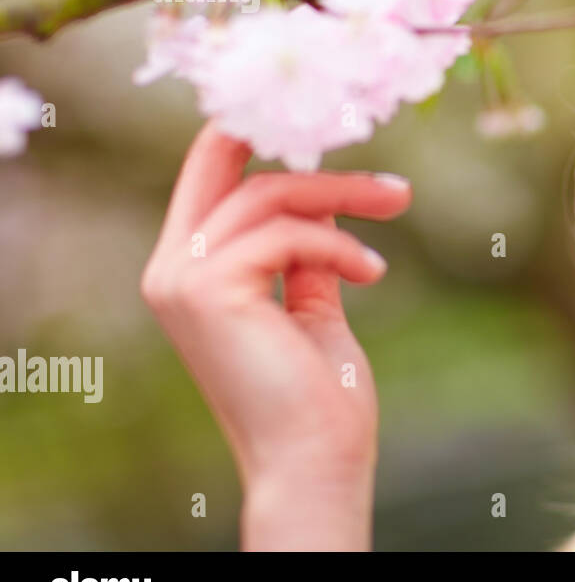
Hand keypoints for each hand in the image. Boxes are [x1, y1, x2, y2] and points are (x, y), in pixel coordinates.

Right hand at [139, 120, 412, 547]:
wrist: (314, 459)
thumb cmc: (317, 393)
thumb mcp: (310, 305)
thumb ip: (305, 253)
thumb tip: (325, 202)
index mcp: (186, 268)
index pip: (207, 169)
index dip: (256, 130)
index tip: (327, 122)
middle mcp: (169, 268)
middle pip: (231, 164)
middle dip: (309, 155)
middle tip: (387, 176)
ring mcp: (180, 279)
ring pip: (269, 194)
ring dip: (345, 196)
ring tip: (398, 209)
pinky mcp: (207, 290)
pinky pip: (288, 234)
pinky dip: (340, 247)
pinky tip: (373, 274)